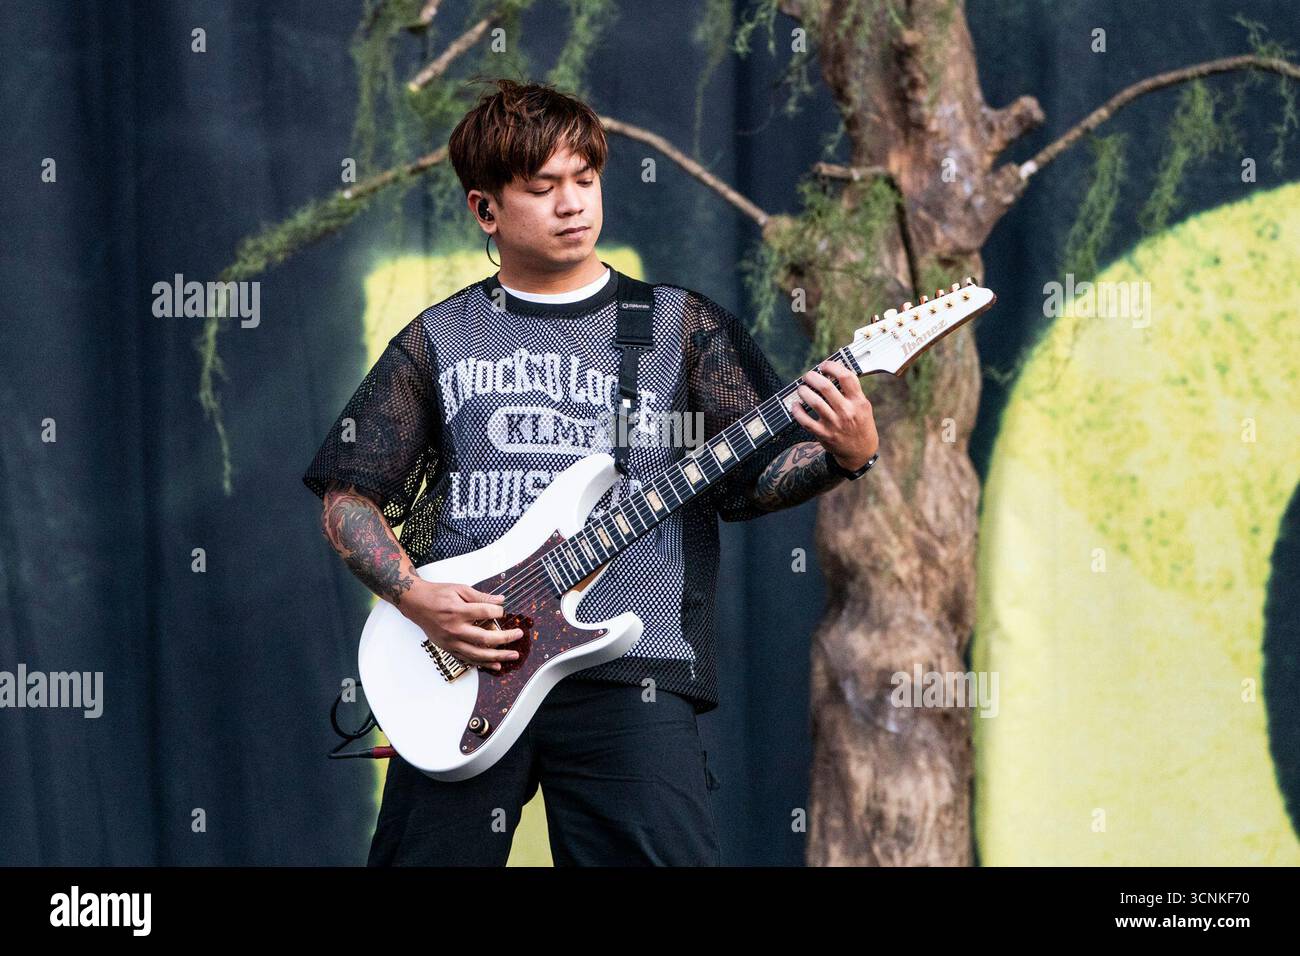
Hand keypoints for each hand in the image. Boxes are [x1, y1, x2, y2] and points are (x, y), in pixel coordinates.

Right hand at [399, 581, 523, 671]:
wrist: (416, 604)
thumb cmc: (437, 595)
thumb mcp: (460, 589)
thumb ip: (481, 597)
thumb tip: (500, 601)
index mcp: (457, 611)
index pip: (485, 613)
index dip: (498, 613)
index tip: (504, 612)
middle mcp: (454, 628)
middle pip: (484, 638)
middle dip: (505, 638)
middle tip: (518, 636)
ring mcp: (450, 641)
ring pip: (477, 654)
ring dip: (497, 656)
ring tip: (512, 656)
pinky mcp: (448, 648)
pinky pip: (467, 659)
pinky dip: (482, 663)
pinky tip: (495, 665)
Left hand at [790, 359, 879, 471]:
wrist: (860, 452)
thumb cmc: (860, 424)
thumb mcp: (863, 406)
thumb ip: (851, 391)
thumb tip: (831, 373)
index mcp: (859, 401)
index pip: (846, 377)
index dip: (832, 366)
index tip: (824, 365)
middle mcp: (847, 411)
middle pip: (826, 387)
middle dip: (812, 377)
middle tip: (808, 376)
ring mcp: (834, 424)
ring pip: (814, 402)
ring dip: (803, 391)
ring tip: (801, 389)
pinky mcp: (823, 434)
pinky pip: (805, 421)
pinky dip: (797, 411)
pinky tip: (795, 405)